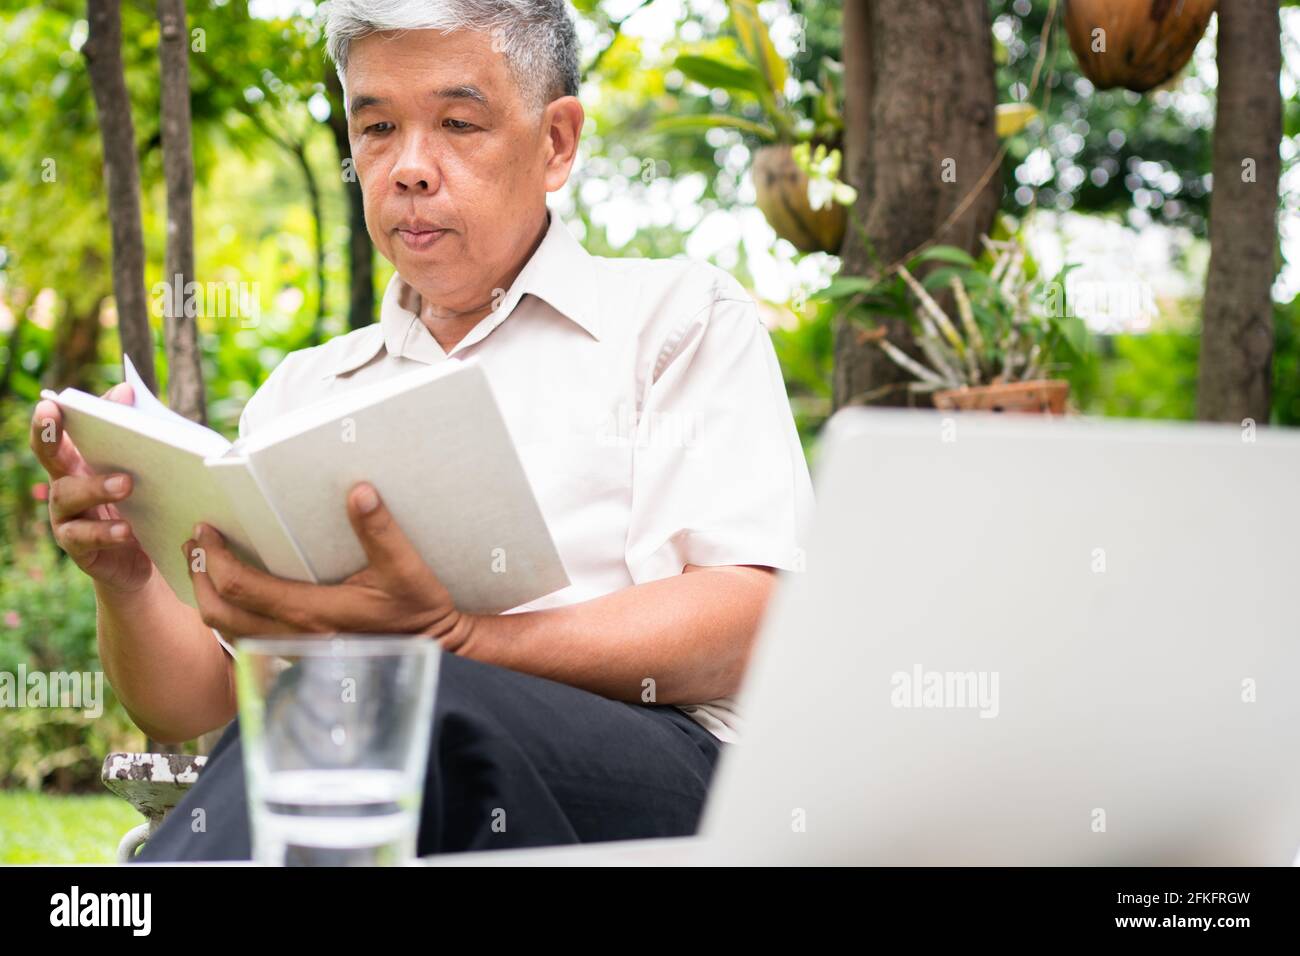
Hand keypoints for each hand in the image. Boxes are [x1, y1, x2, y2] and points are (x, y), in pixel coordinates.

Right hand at [30, 385, 153, 593]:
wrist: (145, 559)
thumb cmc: (142, 505)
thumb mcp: (142, 469)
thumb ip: (134, 432)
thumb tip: (127, 390)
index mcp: (79, 462)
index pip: (61, 434)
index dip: (54, 418)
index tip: (54, 402)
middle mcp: (65, 486)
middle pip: (50, 457)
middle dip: (49, 436)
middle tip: (56, 418)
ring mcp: (67, 518)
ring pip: (69, 496)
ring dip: (96, 487)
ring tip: (126, 483)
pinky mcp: (80, 549)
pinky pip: (86, 538)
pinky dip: (107, 532)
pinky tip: (128, 529)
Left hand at [184, 482, 472, 648]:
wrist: (439, 655)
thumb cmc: (422, 614)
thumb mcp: (409, 570)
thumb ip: (381, 532)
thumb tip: (360, 492)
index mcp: (314, 614)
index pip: (243, 586)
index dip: (215, 557)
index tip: (206, 530)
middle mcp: (297, 638)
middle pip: (220, 615)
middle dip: (200, 577)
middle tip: (195, 546)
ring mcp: (297, 653)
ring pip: (229, 632)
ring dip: (210, 598)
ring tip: (206, 567)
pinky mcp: (303, 658)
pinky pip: (248, 641)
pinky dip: (231, 616)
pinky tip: (238, 595)